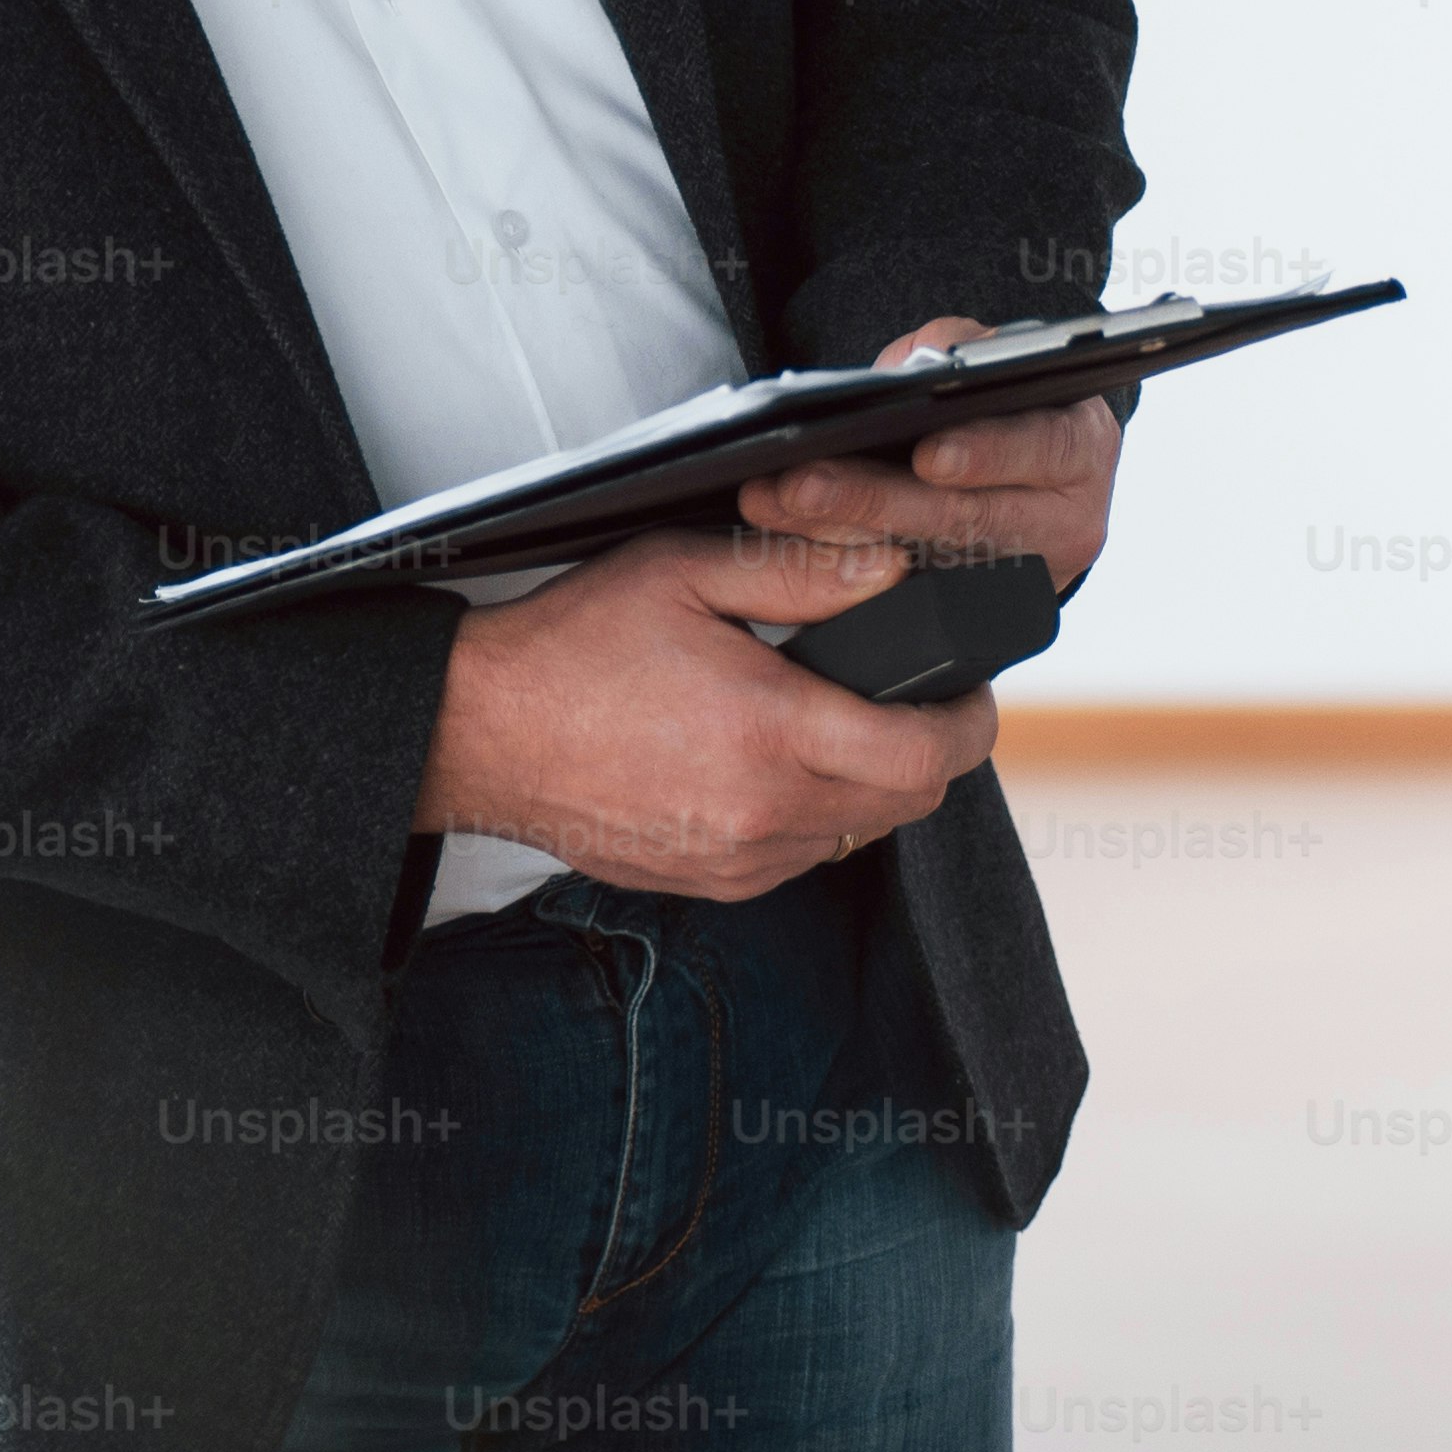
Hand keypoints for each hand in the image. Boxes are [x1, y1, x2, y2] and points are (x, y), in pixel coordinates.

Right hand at [412, 525, 998, 900]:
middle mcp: (766, 813)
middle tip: (911, 698)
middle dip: (930, 751)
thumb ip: (802, 571)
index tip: (969, 694)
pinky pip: (804, 858)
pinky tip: (776, 763)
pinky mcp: (712, 884)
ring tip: (836, 723)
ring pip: (859, 834)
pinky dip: (815, 814)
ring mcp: (739, 860)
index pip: (927, 756)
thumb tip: (891, 567)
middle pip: (910, 804)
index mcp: (772, 732)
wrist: (481, 733)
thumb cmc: (574, 645)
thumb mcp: (685, 573)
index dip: (970, 723)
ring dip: (871, 785)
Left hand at [735, 315, 1123, 591]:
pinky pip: (904, 595)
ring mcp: (1022, 579)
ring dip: (838, 537)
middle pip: (966, 520)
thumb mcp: (988, 360)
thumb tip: (909, 368)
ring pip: (926, 566)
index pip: (1043, 449)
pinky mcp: (977, 613)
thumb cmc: (996, 401)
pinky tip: (784, 546)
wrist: (1019, 468)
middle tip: (801, 483)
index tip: (928, 455)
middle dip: (875, 500)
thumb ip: (952, 350)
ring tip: (774, 505)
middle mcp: (1065, 524)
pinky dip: (840, 570)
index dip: (986, 453)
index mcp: (1081, 448)